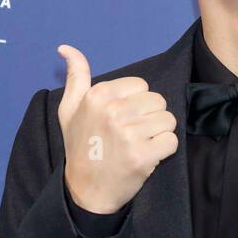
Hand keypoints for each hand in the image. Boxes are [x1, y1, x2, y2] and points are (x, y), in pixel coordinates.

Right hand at [57, 44, 178, 213]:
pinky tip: (147, 156)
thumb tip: (66, 48)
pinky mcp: (142, 156)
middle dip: (150, 118)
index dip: (137, 103)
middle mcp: (113, 111)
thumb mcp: (69, 109)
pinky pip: (171, 141)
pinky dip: (164, 151)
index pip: (142, 85)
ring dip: (158, 134)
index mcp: (98, 95)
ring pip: (168, 120)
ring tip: (140, 145)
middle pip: (158, 101)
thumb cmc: (79, 147)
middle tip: (133, 135)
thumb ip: (76, 76)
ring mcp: (128, 134)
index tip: (122, 120)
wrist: (85, 189)